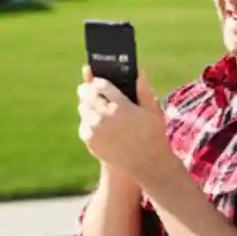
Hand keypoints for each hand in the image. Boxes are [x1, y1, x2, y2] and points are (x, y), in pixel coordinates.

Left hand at [77, 66, 170, 183]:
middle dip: (87, 89)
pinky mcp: (90, 142)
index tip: (98, 80)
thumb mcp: (152, 110)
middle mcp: (105, 116)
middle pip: (87, 94)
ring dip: (86, 104)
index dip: (98, 80)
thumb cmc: (153, 135)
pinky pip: (84, 125)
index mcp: (120, 106)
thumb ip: (143, 90)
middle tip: (86, 88)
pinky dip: (87, 122)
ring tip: (90, 103)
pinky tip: (94, 122)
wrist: (147, 164)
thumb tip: (139, 71)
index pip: (101, 85)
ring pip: (83, 109)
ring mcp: (95, 130)